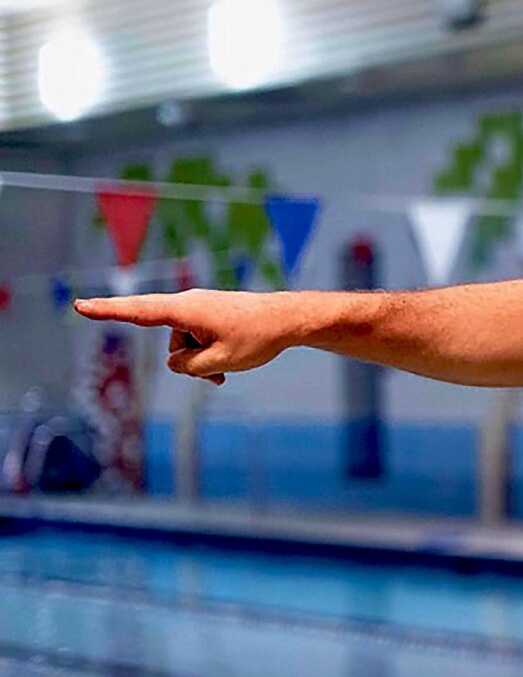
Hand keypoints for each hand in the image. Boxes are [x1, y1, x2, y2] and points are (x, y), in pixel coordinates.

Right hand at [72, 290, 295, 384]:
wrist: (288, 319)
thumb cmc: (256, 337)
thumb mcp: (219, 362)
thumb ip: (187, 366)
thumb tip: (174, 362)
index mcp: (184, 311)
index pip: (137, 312)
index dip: (107, 311)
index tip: (80, 306)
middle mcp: (186, 305)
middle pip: (168, 341)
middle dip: (188, 361)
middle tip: (196, 359)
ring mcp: (197, 310)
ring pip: (184, 346)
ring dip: (201, 361)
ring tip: (228, 367)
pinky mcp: (208, 316)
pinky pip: (196, 341)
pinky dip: (206, 355)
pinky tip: (225, 371)